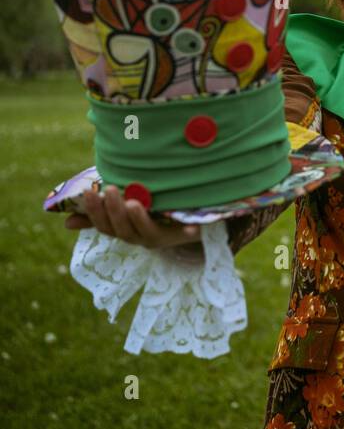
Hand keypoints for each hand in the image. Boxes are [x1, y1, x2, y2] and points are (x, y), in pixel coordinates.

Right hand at [63, 184, 200, 249]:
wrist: (184, 221)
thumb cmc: (146, 212)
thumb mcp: (120, 211)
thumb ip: (98, 215)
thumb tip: (67, 223)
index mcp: (122, 230)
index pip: (104, 225)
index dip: (94, 211)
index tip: (88, 192)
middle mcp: (138, 237)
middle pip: (122, 229)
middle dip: (114, 211)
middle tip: (109, 189)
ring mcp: (159, 238)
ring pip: (145, 233)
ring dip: (138, 219)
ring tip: (133, 203)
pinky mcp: (180, 236)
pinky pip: (181, 235)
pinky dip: (184, 231)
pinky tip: (192, 226)